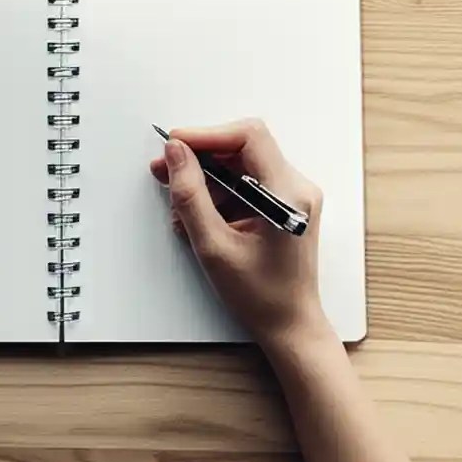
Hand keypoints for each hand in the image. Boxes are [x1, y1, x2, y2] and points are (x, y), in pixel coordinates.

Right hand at [150, 119, 324, 344]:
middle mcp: (295, 188)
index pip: (248, 136)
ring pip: (239, 165)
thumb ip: (190, 196)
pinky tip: (197, 217)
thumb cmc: (261, 296)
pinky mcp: (280, 206)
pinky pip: (244, 184)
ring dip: (205, 179)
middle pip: (242, 147)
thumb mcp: (213, 246)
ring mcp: (290, 196)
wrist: (289, 326)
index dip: (206, 135)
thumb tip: (175, 155)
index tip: (175, 145)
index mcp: (287, 194)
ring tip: (178, 205)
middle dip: (200, 157)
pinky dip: (217, 195)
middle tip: (166, 169)